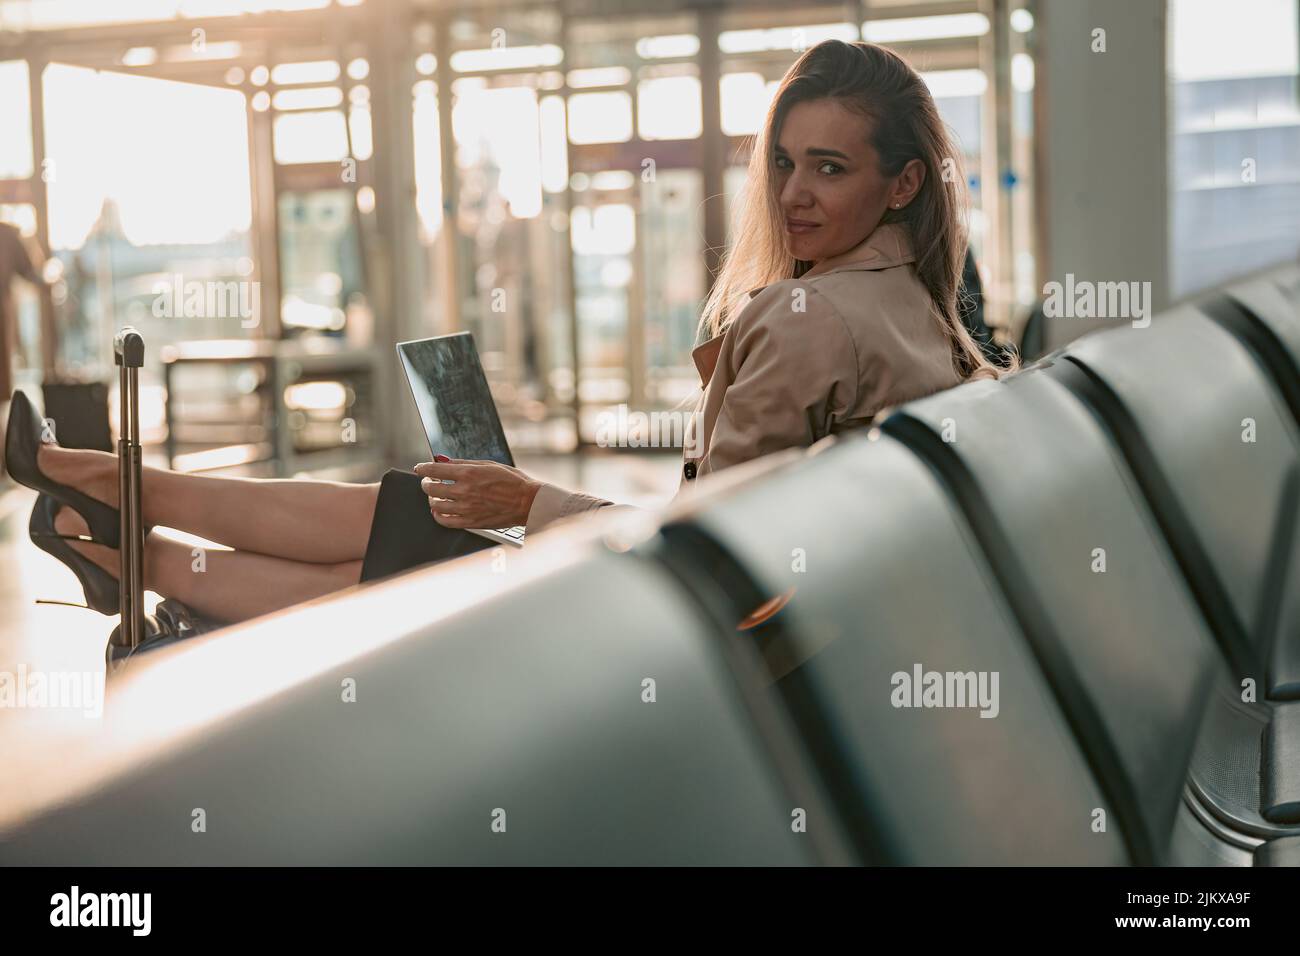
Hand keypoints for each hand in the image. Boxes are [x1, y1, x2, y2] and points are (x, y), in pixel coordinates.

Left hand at [415, 456, 541, 529]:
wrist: (528, 502)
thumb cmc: (512, 481)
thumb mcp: (488, 465)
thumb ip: (462, 463)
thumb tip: (442, 460)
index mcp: (468, 474)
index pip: (433, 470)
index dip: (422, 468)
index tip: (419, 469)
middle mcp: (464, 491)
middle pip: (431, 488)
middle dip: (426, 484)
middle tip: (428, 482)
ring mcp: (466, 508)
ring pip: (435, 505)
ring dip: (431, 499)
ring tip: (435, 497)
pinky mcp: (470, 522)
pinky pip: (445, 521)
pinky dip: (438, 516)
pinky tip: (440, 511)